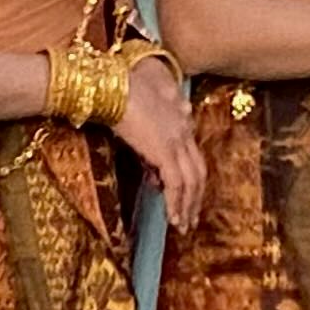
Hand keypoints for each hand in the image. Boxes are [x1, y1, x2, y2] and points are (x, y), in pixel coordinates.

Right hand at [114, 55, 208, 229]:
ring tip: (182, 226)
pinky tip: (172, 219)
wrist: (111, 83)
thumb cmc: (118, 87)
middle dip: (195, 197)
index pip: (190, 152)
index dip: (186, 175)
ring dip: (188, 206)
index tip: (179, 194)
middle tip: (190, 218)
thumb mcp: (138, 110)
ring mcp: (177, 140)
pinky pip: (177, 185)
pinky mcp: (166, 151)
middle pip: (198, 170)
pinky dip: (177, 204)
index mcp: (179, 116)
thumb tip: (150, 169)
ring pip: (192, 181)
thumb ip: (148, 133)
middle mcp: (184, 129)